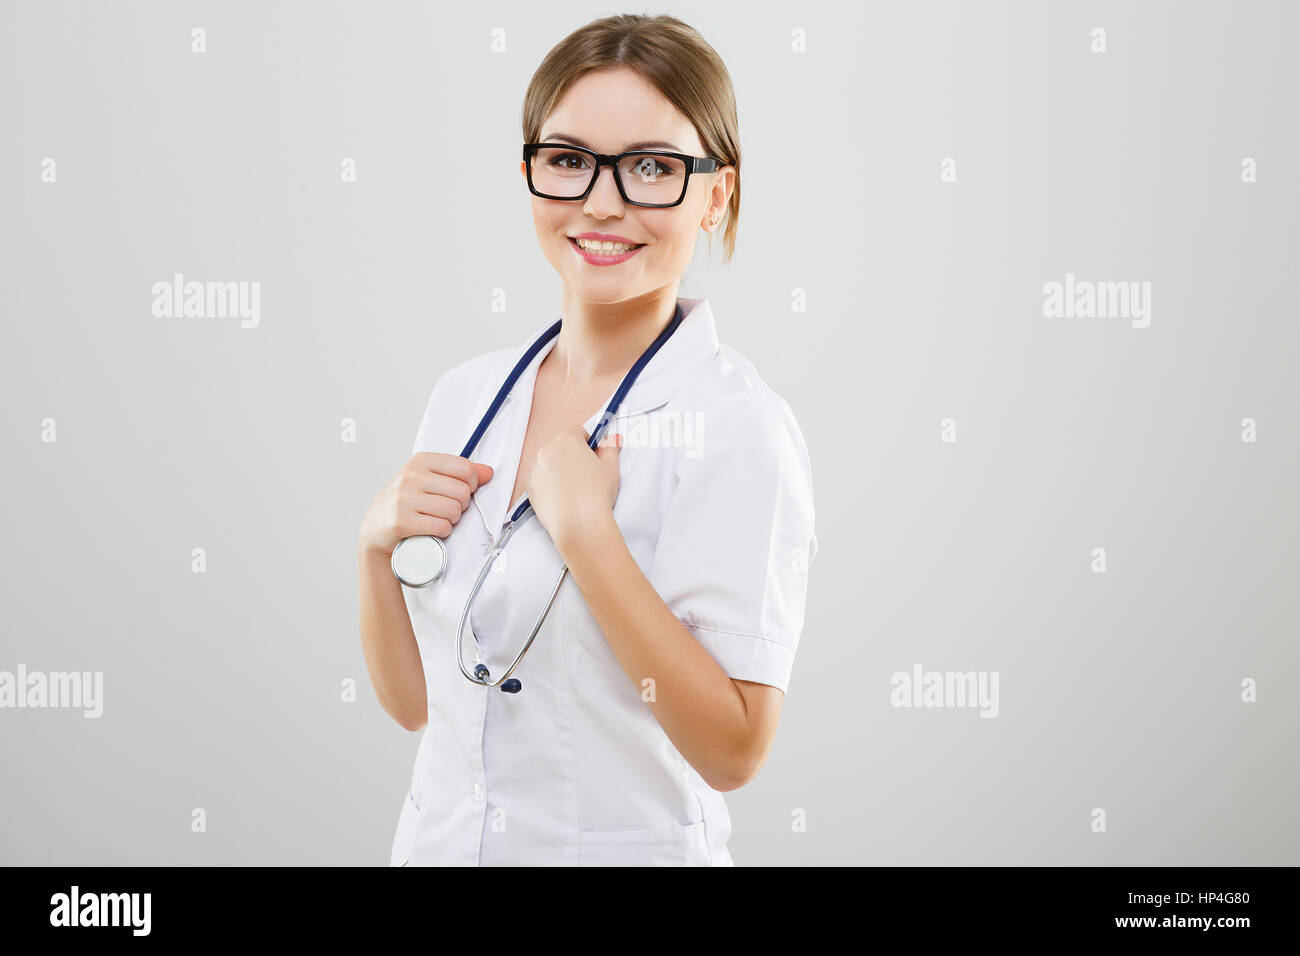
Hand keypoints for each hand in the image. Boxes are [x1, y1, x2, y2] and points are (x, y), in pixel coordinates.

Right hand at [359, 452, 493, 557]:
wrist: (377, 527)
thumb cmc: (409, 501)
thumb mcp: (431, 480)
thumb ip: (461, 473)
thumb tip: (489, 472)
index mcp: (421, 461)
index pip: (465, 469)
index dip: (472, 485)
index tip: (463, 491)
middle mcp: (411, 476)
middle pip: (462, 492)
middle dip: (461, 505)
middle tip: (449, 509)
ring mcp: (404, 498)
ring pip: (454, 510)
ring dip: (453, 520)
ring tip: (440, 518)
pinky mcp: (402, 521)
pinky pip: (441, 526)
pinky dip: (443, 531)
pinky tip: (433, 529)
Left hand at [526, 425, 621, 553]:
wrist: (579, 524)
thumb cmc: (596, 495)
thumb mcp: (611, 467)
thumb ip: (610, 448)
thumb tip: (610, 439)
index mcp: (567, 440)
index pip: (577, 431)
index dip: (587, 443)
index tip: (593, 455)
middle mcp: (546, 451)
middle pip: (560, 446)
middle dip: (572, 456)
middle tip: (586, 474)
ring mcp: (535, 470)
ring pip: (549, 463)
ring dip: (559, 469)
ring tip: (575, 488)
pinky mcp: (529, 488)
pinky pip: (540, 480)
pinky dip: (549, 484)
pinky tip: (564, 497)